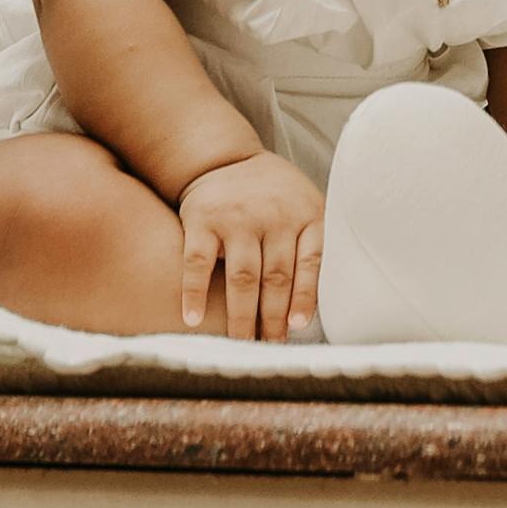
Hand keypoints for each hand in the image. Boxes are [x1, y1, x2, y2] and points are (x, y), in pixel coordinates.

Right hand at [177, 149, 325, 341]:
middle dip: (273, 318)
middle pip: (276, 276)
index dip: (305, 297)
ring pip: (243, 276)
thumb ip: (312, 247)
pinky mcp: (202, 220)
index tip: (298, 327)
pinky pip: (198, 262)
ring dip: (241, 316)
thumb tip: (314, 312)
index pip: (311, 261)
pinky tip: (193, 320)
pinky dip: (195, 293)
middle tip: (268, 348)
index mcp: (305, 213)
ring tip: (241, 344)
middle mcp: (274, 214)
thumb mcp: (303, 207)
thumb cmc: (273, 198)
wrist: (225, 159)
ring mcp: (237, 216)